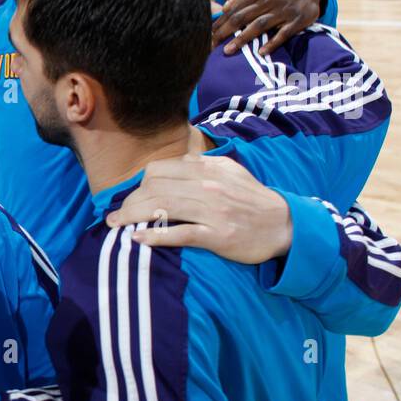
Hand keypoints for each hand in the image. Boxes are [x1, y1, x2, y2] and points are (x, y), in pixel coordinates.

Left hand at [104, 155, 292, 262]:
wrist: (283, 224)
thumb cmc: (251, 199)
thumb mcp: (229, 171)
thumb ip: (202, 163)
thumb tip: (178, 161)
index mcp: (207, 168)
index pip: (159, 171)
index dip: (139, 185)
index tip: (130, 198)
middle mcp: (208, 186)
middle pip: (154, 189)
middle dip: (129, 203)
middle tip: (117, 217)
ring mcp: (213, 210)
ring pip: (162, 208)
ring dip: (133, 217)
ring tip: (117, 225)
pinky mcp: (217, 235)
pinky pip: (180, 233)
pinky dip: (155, 236)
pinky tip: (138, 238)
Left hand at [212, 0, 323, 56]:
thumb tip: (224, 7)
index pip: (235, 8)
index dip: (220, 22)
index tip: (206, 35)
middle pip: (243, 17)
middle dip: (224, 32)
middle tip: (210, 46)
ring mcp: (285, 10)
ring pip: (260, 25)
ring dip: (243, 38)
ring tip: (228, 51)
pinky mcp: (299, 19)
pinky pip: (284, 33)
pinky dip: (273, 42)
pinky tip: (261, 53)